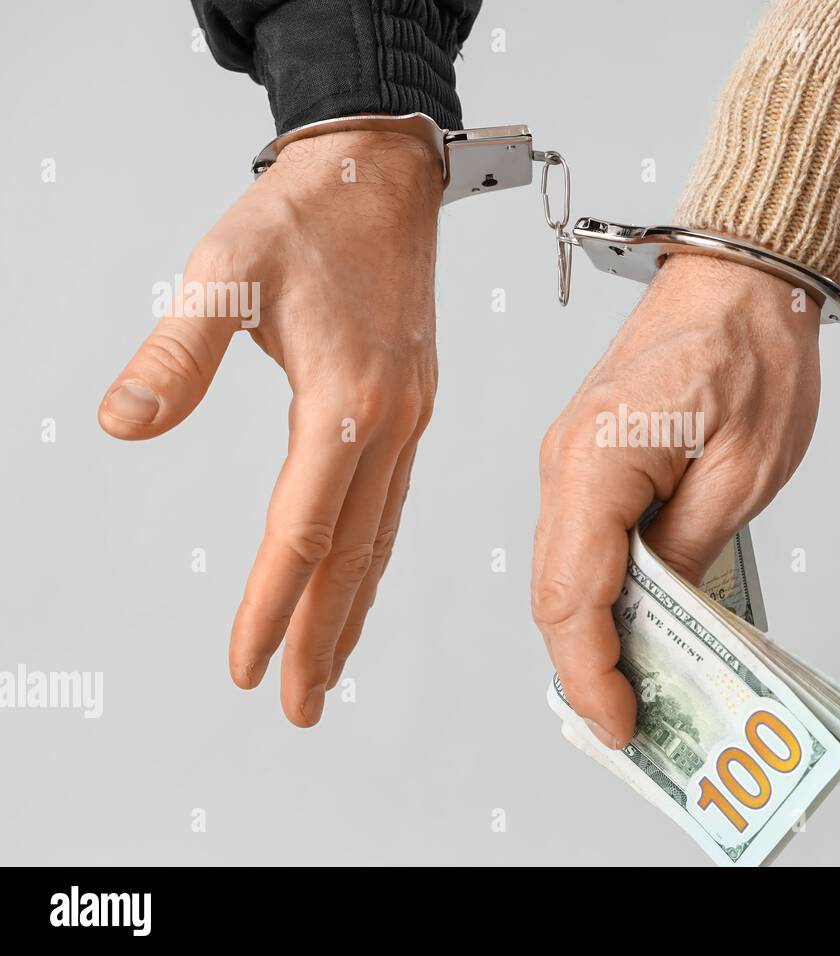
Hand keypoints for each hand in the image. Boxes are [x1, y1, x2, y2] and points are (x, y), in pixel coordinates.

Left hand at [98, 131, 440, 725]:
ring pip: (380, 536)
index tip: (242, 664)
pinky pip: (392, 505)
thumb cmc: (310, 217)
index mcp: (349, 398)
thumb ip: (176, 356)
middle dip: (322, 636)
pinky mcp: (410, 411)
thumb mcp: (224, 270)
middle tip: (298, 705)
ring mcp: (409, 420)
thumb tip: (123, 426)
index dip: (270, 603)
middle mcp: (391, 421)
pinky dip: (370, 559)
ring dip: (351, 608)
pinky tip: (355, 579)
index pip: (304, 528)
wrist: (381, 179)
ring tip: (327, 668)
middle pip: (354, 553)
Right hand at [531, 253, 820, 747]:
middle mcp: (565, 462)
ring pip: (566, 570)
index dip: (592, 672)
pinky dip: (605, 591)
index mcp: (595, 463)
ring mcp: (572, 457)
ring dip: (596, 632)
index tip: (623, 727)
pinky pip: (584, 541)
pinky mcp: (592, 456)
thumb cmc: (753, 351)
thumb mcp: (744, 471)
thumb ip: (690, 550)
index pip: (571, 595)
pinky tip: (643, 621)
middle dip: (588, 666)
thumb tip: (658, 614)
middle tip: (633, 725)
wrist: (742, 275)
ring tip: (642, 686)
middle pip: (555, 592)